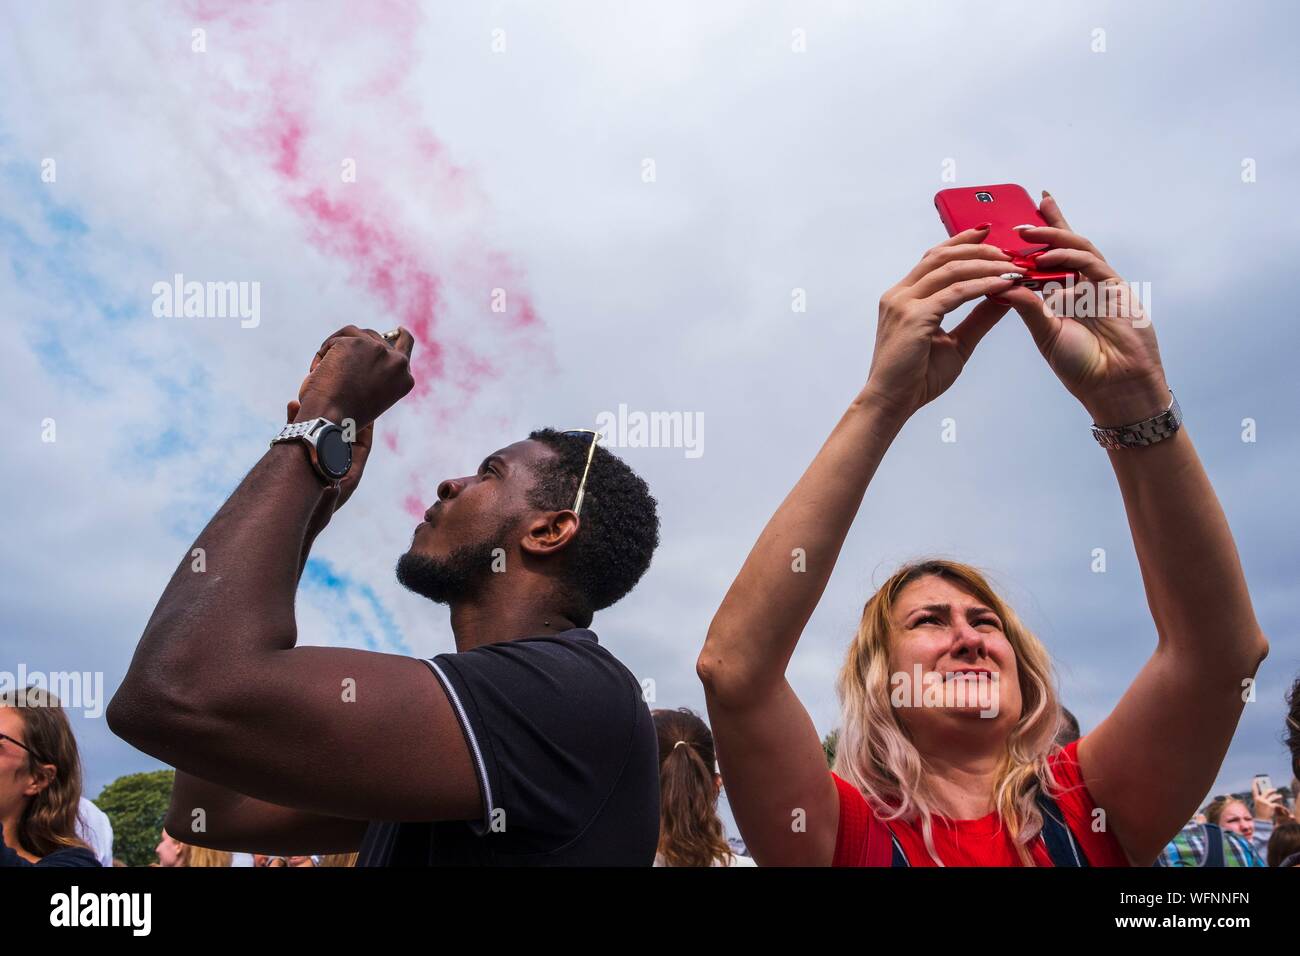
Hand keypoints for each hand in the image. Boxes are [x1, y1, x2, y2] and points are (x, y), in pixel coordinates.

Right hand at [287, 397, 370, 510]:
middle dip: (342, 414)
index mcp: (349, 472)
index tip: (372, 404)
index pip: (363, 442)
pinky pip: (299, 436)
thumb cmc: (313, 517)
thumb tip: (333, 483)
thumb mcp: (326, 501)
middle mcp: (334, 463)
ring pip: (320, 431)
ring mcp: (316, 459)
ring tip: (315, 395)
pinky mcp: (298, 458)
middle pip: (342, 432)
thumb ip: (330, 489)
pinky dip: (297, 422)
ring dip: (318, 414)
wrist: (291, 526)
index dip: (368, 424)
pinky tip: (293, 407)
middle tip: (342, 394)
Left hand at [295, 325, 414, 432]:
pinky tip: (319, 372)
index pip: (405, 346)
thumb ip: (377, 374)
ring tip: (325, 374)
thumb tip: (365, 353)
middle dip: (356, 341)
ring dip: (337, 351)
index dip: (399, 336)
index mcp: (405, 380)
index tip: (397, 330)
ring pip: (354, 335)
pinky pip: (336, 340)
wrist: (330, 420)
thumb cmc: (345, 417)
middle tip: (341, 348)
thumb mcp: (371, 396)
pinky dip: (324, 354)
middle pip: (375, 335)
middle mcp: (397, 362)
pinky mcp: (356, 342)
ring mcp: (377, 350)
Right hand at [864, 226, 1019, 417]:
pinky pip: (954, 293)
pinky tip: (1001, 285)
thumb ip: (978, 317)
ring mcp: (903, 303)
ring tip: (1010, 266)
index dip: (961, 241)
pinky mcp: (913, 317)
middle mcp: (899, 294)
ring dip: (984, 264)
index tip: (987, 232)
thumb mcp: (956, 342)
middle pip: (941, 255)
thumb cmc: (916, 378)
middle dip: (978, 248)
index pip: (933, 258)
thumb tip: (1004, 297)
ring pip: (950, 269)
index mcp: (903, 297)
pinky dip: (981, 286)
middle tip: (1007, 250)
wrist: (891, 403)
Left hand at [999, 193, 1169, 425]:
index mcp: (1062, 296)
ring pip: (1077, 249)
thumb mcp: (1045, 333)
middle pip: (1064, 246)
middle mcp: (1081, 285)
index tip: (1012, 226)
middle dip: (1045, 228)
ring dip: (1053, 239)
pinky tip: (1048, 256)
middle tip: (1019, 222)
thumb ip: (1028, 307)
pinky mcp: (1115, 287)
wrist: (1113, 386)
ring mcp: (1099, 284)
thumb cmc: (1081, 364)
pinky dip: (1070, 257)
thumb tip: (1002, 284)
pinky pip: (1092, 264)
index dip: (1035, 241)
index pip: (1046, 261)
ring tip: (1027, 235)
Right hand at [1254, 785, 1291, 822]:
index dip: (1254, 784)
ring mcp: (1265, 802)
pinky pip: (1276, 803)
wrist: (1262, 821)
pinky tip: (1281, 805)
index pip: (1254, 790)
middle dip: (1271, 789)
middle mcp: (1260, 799)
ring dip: (1278, 796)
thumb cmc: (1260, 814)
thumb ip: (1262, 800)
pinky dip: (1279, 805)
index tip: (1255, 779)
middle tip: (1275, 789)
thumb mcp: (1259, 806)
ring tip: (1280, 796)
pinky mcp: (1270, 805)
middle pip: (1266, 791)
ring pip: (1273, 797)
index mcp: (1256, 799)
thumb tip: (1267, 795)